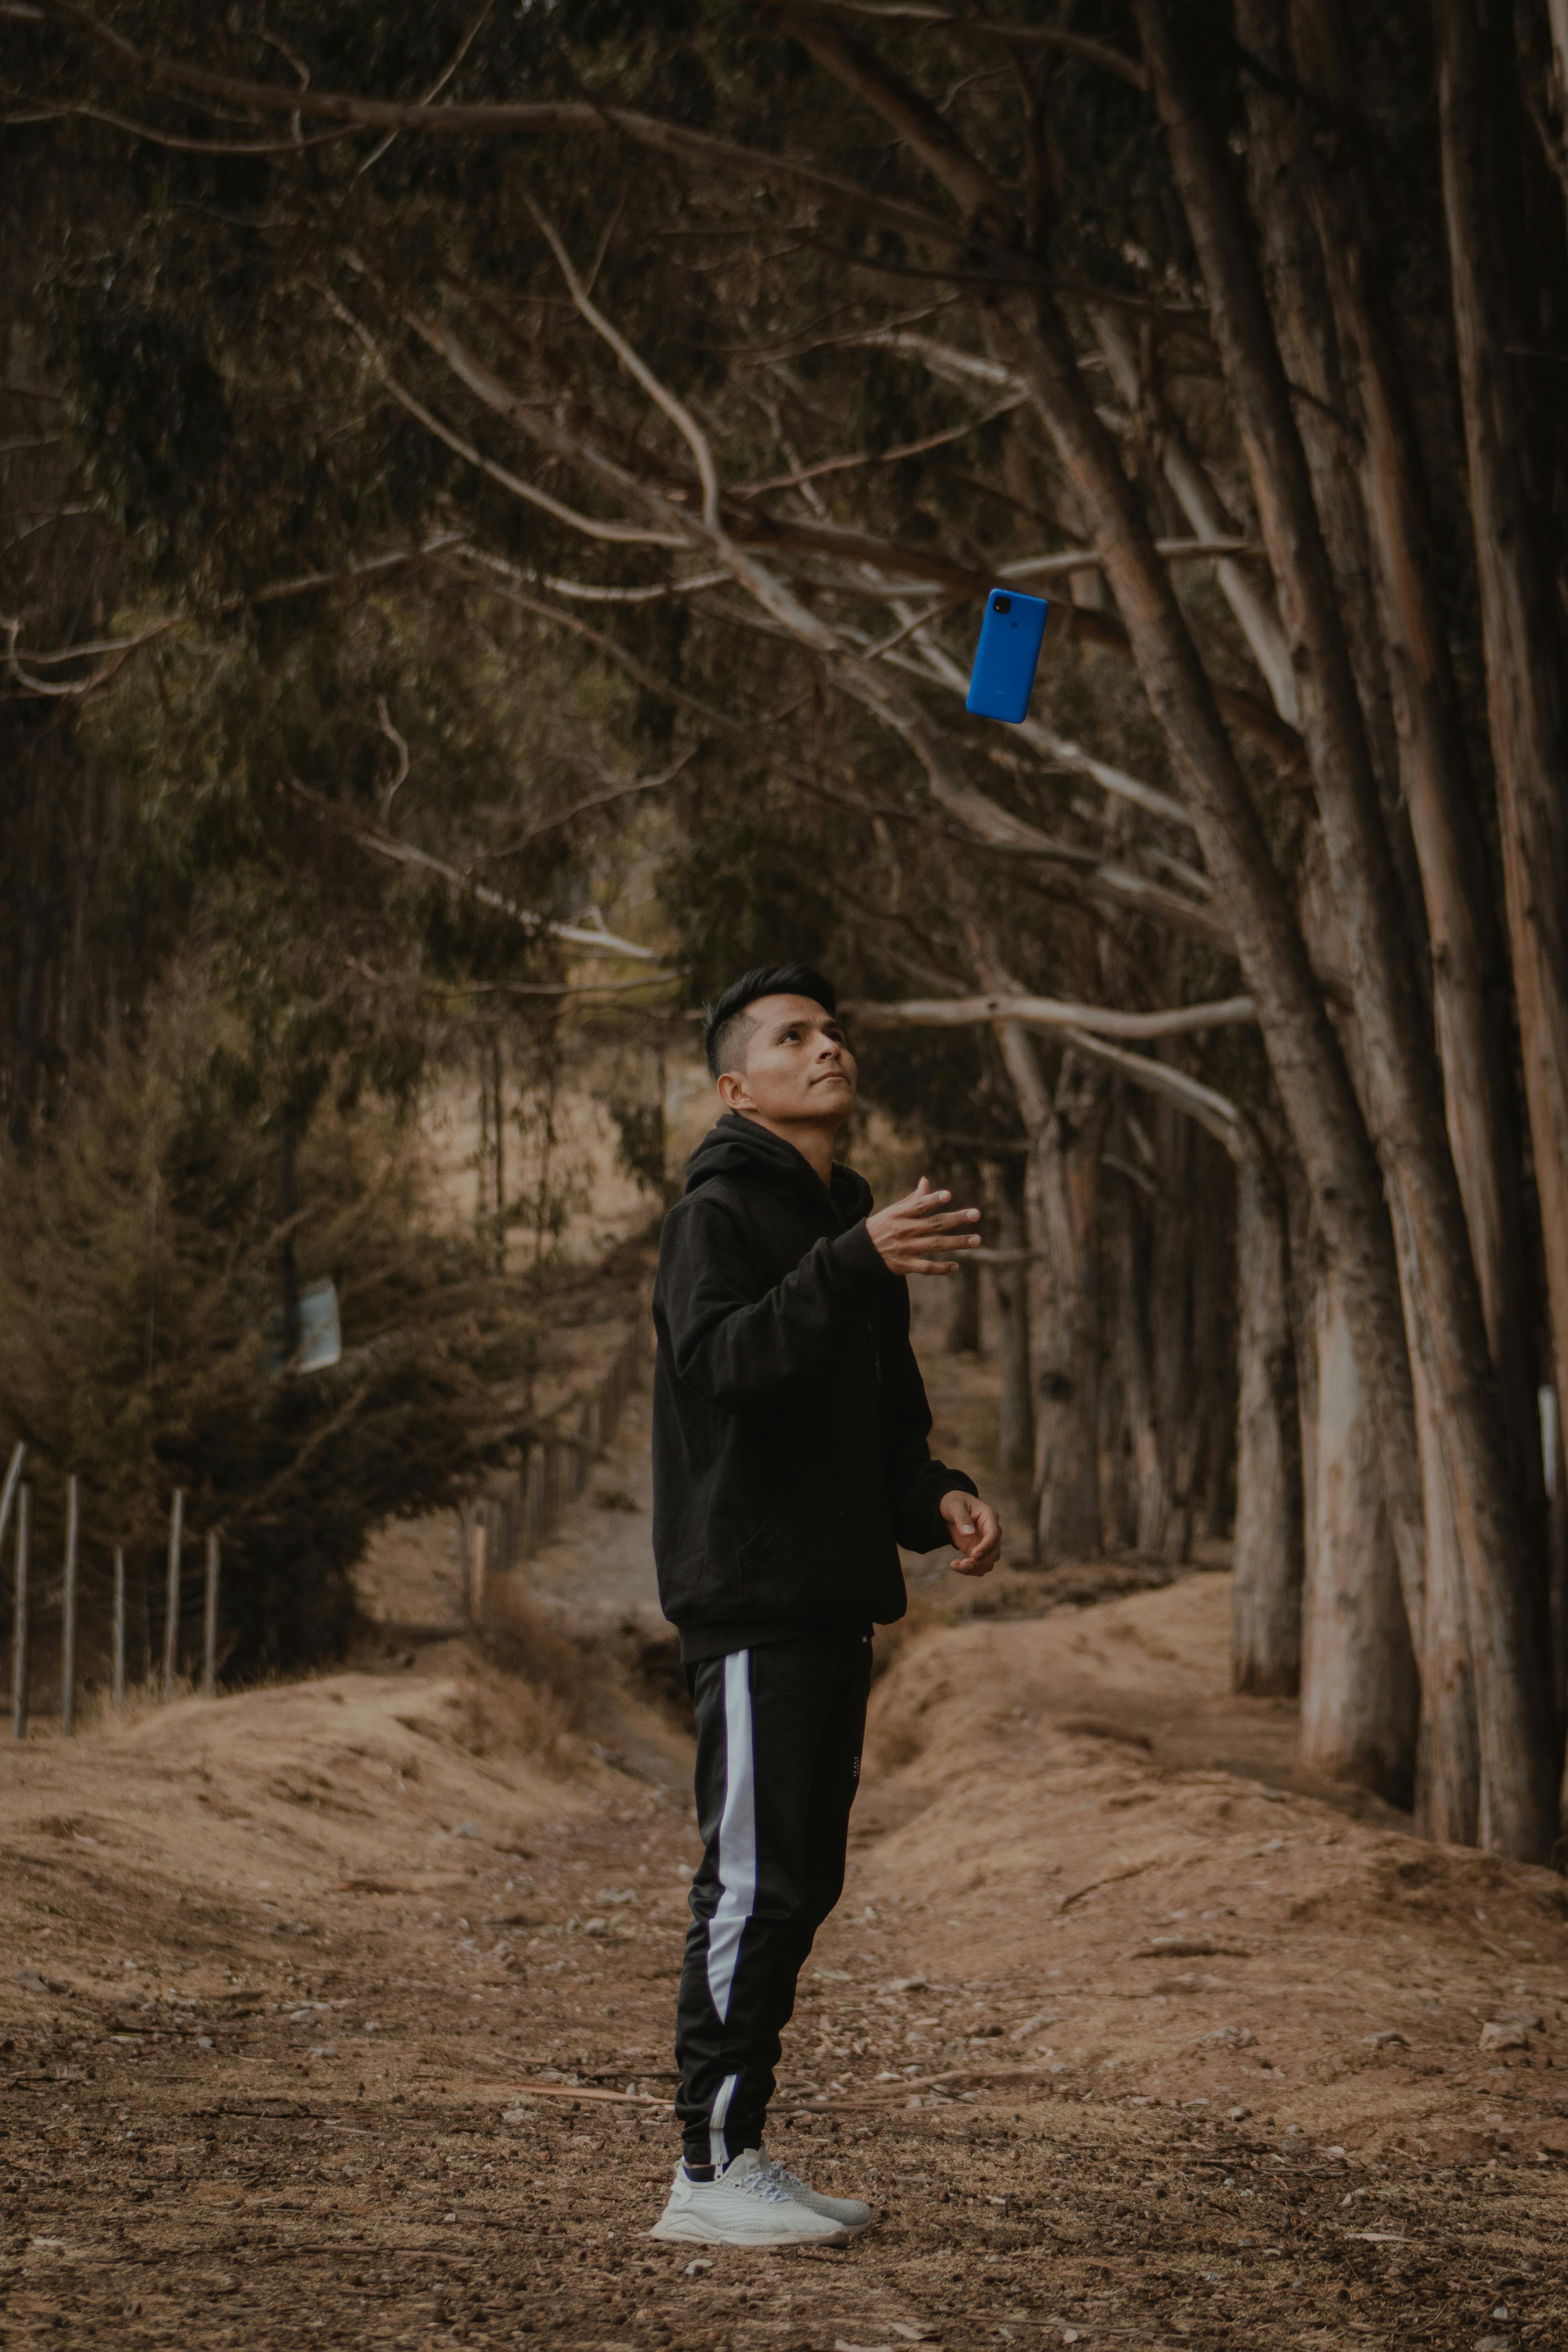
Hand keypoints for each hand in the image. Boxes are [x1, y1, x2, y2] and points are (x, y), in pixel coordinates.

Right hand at [865, 1176, 980, 1277]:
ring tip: (976, 1240)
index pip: (918, 1205)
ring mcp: (905, 1248)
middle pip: (934, 1224)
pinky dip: (941, 1268)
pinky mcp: (905, 1265)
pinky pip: (926, 1267)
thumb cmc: (882, 1226)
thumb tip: (926, 1181)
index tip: (948, 1195)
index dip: (932, 1200)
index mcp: (900, 1214)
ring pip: (935, 1245)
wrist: (860, 1251)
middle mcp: (904, 1230)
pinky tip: (955, 1266)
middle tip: (976, 1214)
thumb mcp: (893, 1210)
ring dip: (957, 1242)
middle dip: (956, 1219)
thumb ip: (913, 1199)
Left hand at [940, 1491, 1000, 1576]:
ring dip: (974, 1568)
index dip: (986, 1546)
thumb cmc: (955, 1503)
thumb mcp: (955, 1506)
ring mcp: (986, 1543)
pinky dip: (969, 1570)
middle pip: (995, 1552)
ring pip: (989, 1562)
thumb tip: (968, 1533)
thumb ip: (962, 1519)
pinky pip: (980, 1566)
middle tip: (962, 1564)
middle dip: (980, 1562)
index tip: (974, 1554)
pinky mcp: (979, 1552)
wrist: (951, 1509)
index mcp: (990, 1517)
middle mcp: (992, 1532)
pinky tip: (954, 1565)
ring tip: (955, 1566)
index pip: (994, 1534)